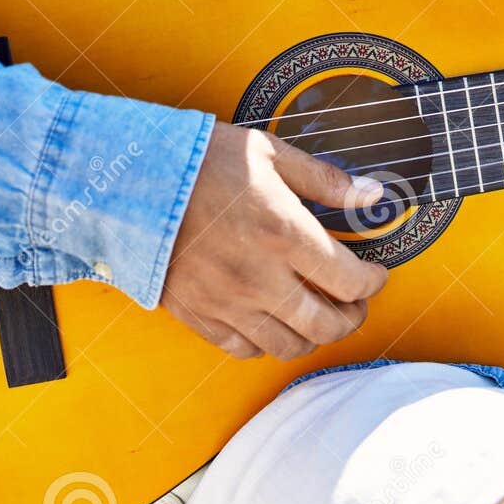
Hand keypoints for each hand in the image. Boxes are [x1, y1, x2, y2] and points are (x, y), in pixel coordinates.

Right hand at [160, 121, 387, 359]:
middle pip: (326, 324)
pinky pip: (244, 349)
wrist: (128, 181)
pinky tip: (272, 320)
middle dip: (352, 316)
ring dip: (313, 335)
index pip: (350, 280)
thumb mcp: (269, 154)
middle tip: (354, 301)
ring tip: (317, 313)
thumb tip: (372, 195)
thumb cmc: (200, 161)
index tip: (375, 274)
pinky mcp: (198, 315)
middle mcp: (260, 278)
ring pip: (288, 346)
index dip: (373, 283)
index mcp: (284, 234)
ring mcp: (227, 303)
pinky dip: (267, 342)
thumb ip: (325, 180)